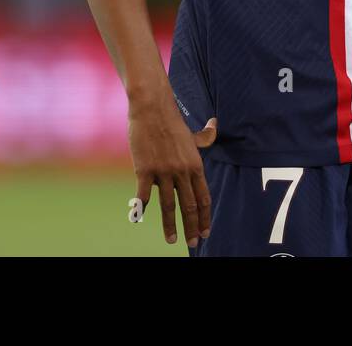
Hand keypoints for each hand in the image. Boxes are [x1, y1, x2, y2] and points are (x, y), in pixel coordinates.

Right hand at [128, 101, 216, 246]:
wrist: (152, 108)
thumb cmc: (171, 120)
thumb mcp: (192, 132)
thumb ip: (205, 136)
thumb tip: (215, 125)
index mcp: (195, 165)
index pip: (204, 197)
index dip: (205, 217)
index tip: (206, 232)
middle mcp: (182, 171)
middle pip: (190, 206)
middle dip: (192, 228)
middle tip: (194, 243)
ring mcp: (164, 171)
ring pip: (169, 205)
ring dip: (171, 226)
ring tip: (171, 240)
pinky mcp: (145, 169)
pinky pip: (143, 195)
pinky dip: (140, 208)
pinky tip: (137, 217)